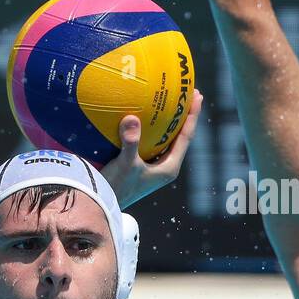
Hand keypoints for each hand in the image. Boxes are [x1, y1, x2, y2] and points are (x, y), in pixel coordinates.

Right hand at [101, 90, 203, 207]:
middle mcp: (165, 167)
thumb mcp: (125, 164)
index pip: (186, 136)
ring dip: (168, 121)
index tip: (197, 96)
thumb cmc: (117, 187)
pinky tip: (144, 115)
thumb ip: (130, 142)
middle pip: (179, 136)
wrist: (101, 205)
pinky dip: (152, 128)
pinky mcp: (141, 165)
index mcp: (169, 167)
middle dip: (184, 115)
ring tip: (169, 100)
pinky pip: (151, 142)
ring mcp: (154, 166)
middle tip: (188, 93)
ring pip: (166, 139)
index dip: (192, 116)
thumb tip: (132, 118)